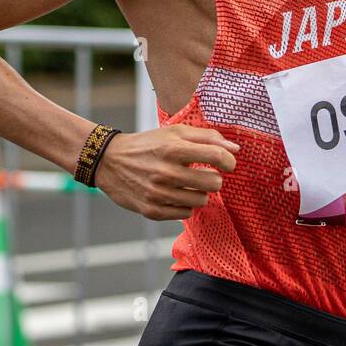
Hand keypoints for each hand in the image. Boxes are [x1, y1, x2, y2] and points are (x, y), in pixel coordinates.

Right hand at [94, 124, 239, 220]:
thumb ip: (207, 137)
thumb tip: (235, 149)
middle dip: (215, 178)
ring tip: (188, 184)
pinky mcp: (151, 211)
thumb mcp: (175, 132)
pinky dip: (185, 205)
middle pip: (213, 183)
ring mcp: (158, 194)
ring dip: (200, 192)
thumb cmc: (148, 144)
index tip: (227, 164)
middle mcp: (166, 172)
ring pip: (201, 201)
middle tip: (205, 174)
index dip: (229, 161)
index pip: (216, 157)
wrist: (109, 161)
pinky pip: (185, 214)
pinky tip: (176, 194)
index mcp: (173, 148)